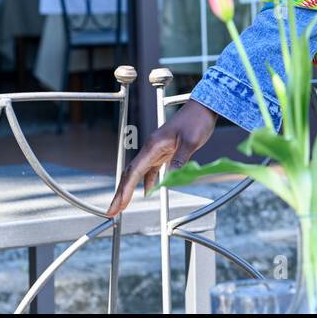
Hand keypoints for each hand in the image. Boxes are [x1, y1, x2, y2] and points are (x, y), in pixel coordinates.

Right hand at [106, 100, 218, 217]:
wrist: (203, 106)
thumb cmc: (197, 120)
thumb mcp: (191, 141)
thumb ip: (179, 160)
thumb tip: (170, 180)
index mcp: (153, 145)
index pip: (135, 171)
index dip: (125, 189)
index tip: (119, 205)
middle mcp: (151, 148)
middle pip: (131, 173)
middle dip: (121, 192)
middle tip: (113, 211)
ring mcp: (157, 150)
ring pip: (139, 172)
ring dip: (130, 188)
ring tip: (123, 205)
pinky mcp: (165, 151)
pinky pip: (151, 169)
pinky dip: (147, 181)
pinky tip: (148, 192)